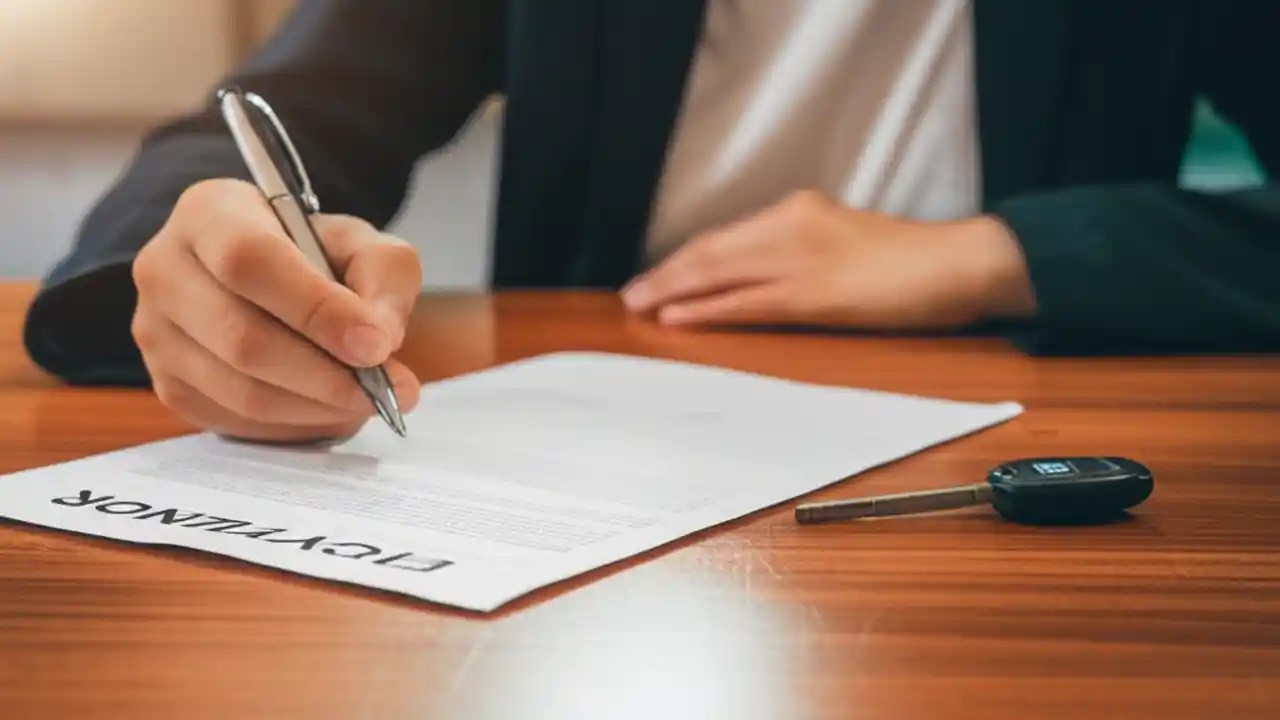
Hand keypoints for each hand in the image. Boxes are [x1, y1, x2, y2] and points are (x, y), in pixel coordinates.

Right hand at [131, 178, 421, 441]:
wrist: (266, 278)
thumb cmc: (313, 253)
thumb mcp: (361, 241)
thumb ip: (382, 274)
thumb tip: (377, 340)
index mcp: (208, 213)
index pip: (249, 261)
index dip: (315, 310)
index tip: (375, 345)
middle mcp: (165, 269)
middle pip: (243, 339)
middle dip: (327, 375)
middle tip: (387, 389)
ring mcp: (156, 333)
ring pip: (242, 392)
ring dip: (319, 407)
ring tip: (369, 401)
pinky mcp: (169, 385)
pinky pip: (238, 421)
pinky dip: (296, 425)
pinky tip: (331, 408)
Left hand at [621, 190, 1035, 328]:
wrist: (958, 262)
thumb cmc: (910, 260)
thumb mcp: (847, 243)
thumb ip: (804, 253)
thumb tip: (765, 278)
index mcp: (800, 212)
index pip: (726, 236)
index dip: (685, 259)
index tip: (657, 276)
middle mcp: (792, 225)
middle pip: (712, 250)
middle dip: (667, 274)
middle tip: (631, 296)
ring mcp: (801, 258)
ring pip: (720, 273)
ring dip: (674, 291)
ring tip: (640, 306)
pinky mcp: (814, 293)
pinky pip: (748, 302)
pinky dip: (708, 309)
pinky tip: (679, 316)